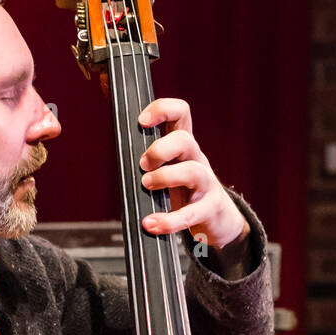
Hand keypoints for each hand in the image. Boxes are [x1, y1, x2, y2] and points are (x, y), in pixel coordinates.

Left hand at [137, 98, 248, 253]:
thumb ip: (148, 160)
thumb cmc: (185, 192)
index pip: (180, 114)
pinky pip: (191, 213)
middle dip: (160, 149)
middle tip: (143, 165)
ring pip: (193, 171)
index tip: (142, 121)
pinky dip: (168, 221)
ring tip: (148, 185)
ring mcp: (207, 184)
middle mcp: (197, 160)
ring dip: (166, 177)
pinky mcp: (210, 209)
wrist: (218, 220)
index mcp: (184, 147)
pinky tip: (151, 224)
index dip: (162, 110)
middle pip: (185, 140)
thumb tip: (117, 149)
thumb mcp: (169, 170)